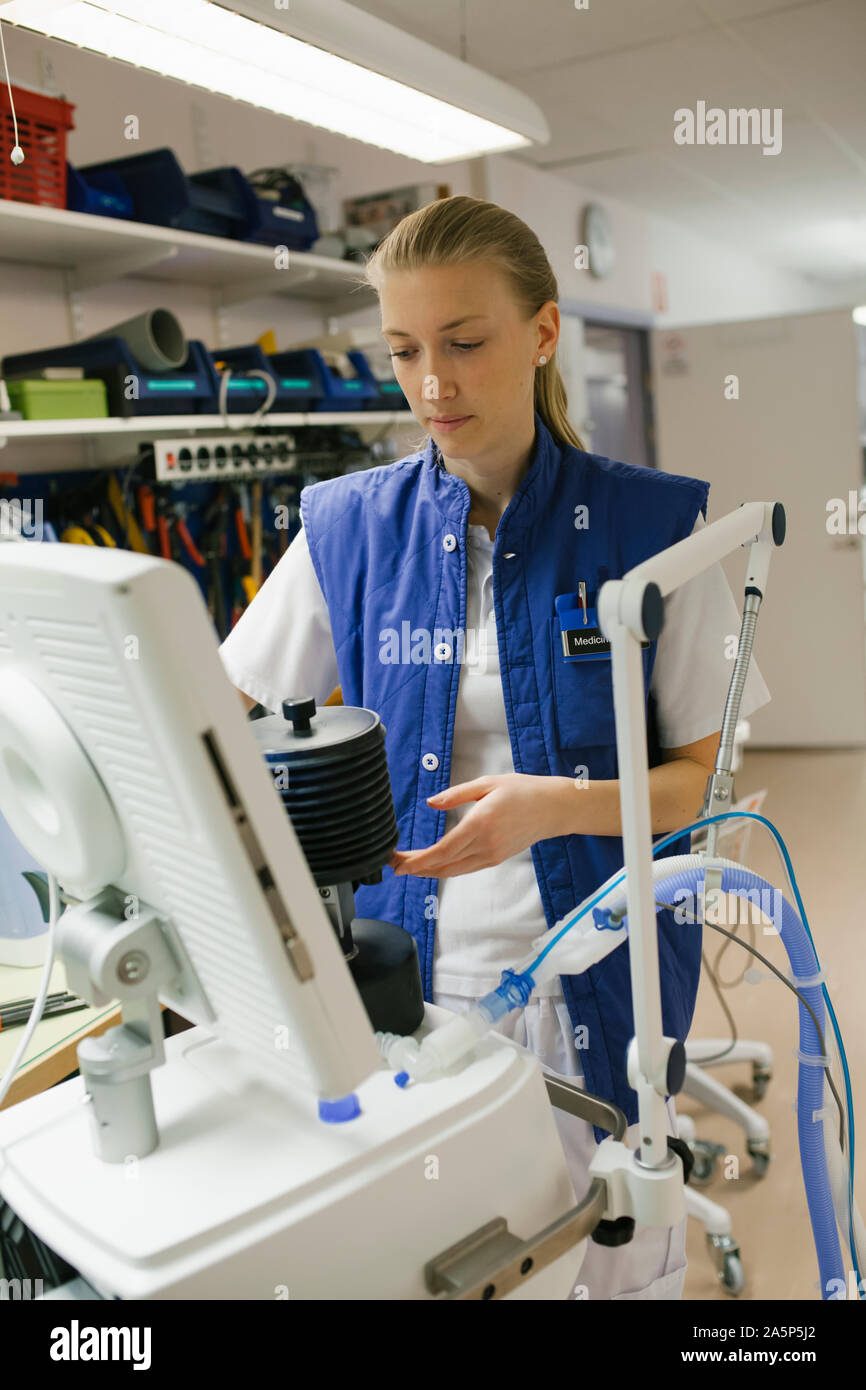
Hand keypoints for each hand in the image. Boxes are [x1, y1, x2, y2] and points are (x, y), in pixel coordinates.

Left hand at [387, 773, 569, 878]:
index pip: (443, 850)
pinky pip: (465, 868)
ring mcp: (491, 855)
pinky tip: (433, 864)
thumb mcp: (487, 783)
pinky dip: (445, 869)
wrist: (553, 808)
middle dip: (416, 867)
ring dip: (428, 871)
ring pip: (453, 870)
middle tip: (394, 865)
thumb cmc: (522, 791)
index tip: (399, 862)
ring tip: (408, 866)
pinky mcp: (496, 858)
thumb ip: (456, 794)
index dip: (418, 860)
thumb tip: (431, 803)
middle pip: (443, 864)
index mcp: (480, 823)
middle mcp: (485, 845)